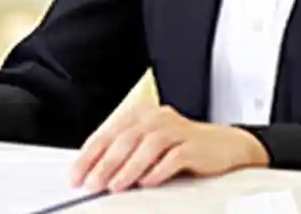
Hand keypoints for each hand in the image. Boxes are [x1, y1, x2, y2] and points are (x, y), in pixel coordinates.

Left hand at [70, 105, 268, 191]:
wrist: (224, 146)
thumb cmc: (182, 148)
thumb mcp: (150, 146)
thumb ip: (125, 153)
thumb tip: (94, 172)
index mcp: (140, 116)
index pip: (108, 134)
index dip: (89, 156)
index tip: (76, 175)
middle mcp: (156, 118)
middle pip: (125, 139)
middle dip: (105, 164)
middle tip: (92, 183)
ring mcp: (176, 129)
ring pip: (147, 146)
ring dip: (129, 167)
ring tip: (115, 185)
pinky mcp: (193, 145)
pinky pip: (173, 157)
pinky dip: (158, 170)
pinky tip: (148, 182)